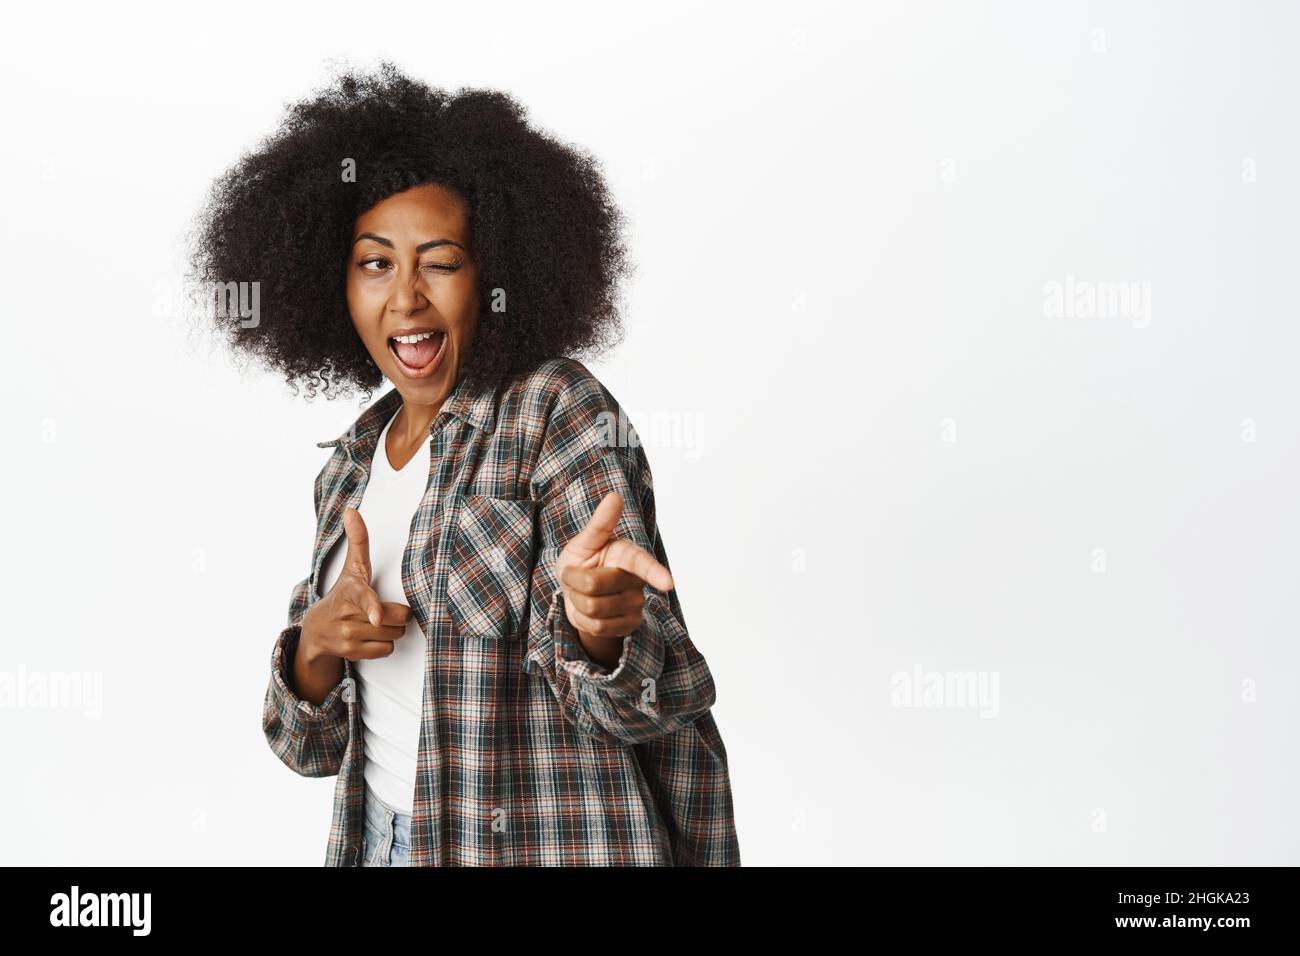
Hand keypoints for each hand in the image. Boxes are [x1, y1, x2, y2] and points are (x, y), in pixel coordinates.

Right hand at [300, 507, 412, 662]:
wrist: (317, 629)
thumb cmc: (343, 593)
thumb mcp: (351, 567)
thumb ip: (357, 540)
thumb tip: (351, 510)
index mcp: (351, 591)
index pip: (365, 598)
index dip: (372, 607)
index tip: (377, 615)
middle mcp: (347, 615)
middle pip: (395, 619)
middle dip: (398, 616)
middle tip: (386, 610)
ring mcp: (348, 636)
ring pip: (393, 635)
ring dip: (392, 631)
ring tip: (376, 623)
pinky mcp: (351, 654)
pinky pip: (386, 651)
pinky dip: (384, 646)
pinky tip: (371, 637)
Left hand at [556, 492, 673, 655]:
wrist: (576, 593)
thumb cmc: (582, 560)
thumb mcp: (584, 542)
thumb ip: (599, 524)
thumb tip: (615, 496)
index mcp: (629, 554)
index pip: (641, 563)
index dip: (655, 573)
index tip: (669, 583)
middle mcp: (637, 580)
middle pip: (594, 585)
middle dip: (573, 581)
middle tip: (574, 575)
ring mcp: (635, 604)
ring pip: (593, 608)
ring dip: (576, 601)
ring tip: (582, 593)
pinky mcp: (629, 625)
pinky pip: (597, 627)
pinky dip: (583, 620)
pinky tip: (587, 611)